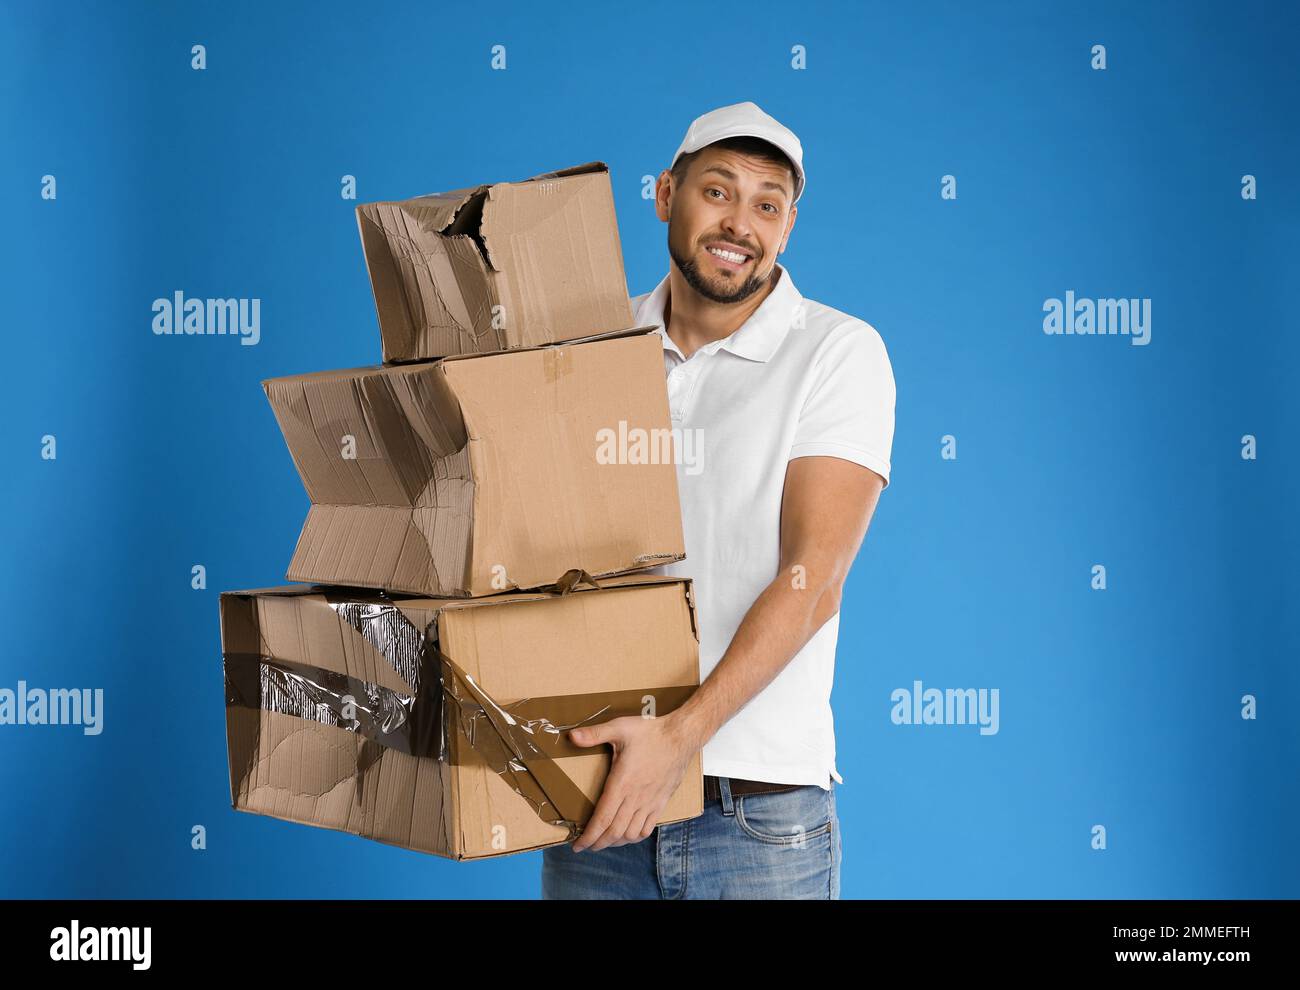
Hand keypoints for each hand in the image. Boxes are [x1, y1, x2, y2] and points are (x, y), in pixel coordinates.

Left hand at [568, 710, 696, 852]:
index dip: (589, 836)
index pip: (602, 819)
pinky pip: (648, 828)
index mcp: (622, 783)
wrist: (680, 736)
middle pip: (614, 832)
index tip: (577, 845)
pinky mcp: (661, 802)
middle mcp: (635, 797)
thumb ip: (594, 734)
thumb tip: (571, 736)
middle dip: (598, 843)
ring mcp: (650, 802)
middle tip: (586, 846)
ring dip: (616, 842)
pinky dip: (635, 837)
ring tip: (604, 841)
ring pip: (630, 834)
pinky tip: (628, 835)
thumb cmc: (649, 732)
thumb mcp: (619, 728)